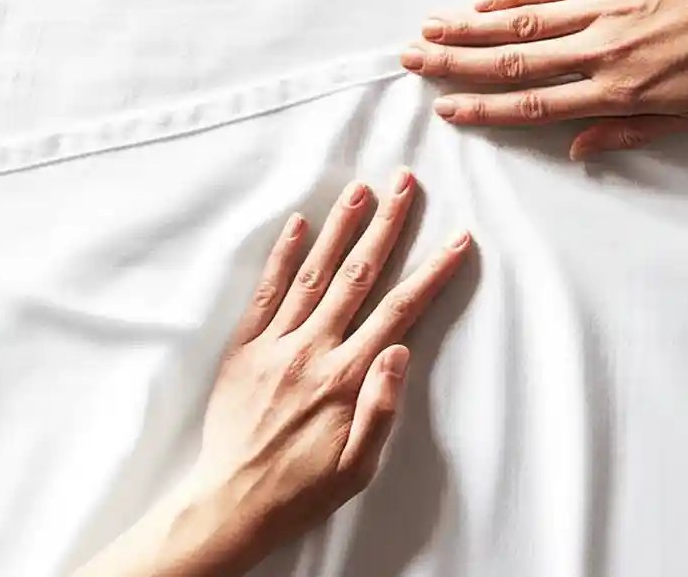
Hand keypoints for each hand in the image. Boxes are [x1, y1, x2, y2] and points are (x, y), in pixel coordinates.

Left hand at [78, 171, 471, 576]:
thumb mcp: (358, 467)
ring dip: (340, 228)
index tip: (456, 239)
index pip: (398, 312)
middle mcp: (311, 351)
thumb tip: (401, 352)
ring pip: (313, 274)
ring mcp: (275, 345)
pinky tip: (298, 224)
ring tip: (360, 189)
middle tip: (404, 183)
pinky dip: (281, 256)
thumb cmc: (301, 490)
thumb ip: (383, 408)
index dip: (431, 272)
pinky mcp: (244, 349)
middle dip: (385, 226)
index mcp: (345, 378)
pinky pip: (265, 293)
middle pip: (358, 276)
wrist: (231, 502)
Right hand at [401, 0, 687, 158]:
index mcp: (623, 88)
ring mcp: (605, 0)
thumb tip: (575, 149)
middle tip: (411, 63)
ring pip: (523, 18)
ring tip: (428, 30)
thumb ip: (631, 132)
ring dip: (470, 26)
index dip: (486, 109)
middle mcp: (603, 46)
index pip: (537, 103)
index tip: (448, 110)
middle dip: (456, 64)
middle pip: (514, 59)